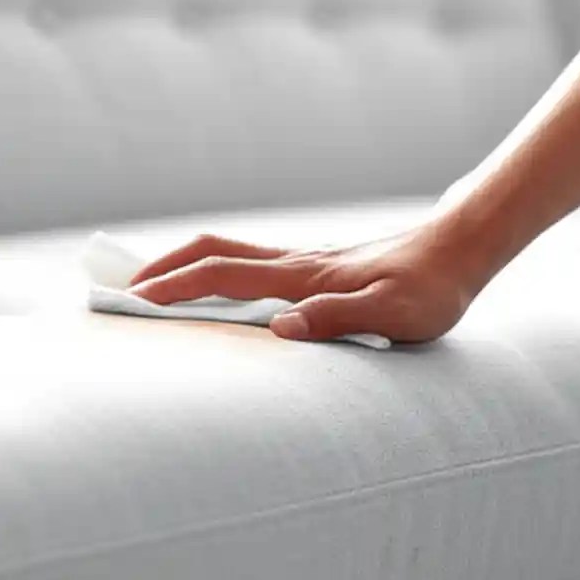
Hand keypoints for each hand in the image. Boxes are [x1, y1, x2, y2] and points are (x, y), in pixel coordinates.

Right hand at [127, 220, 491, 342]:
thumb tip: (277, 330)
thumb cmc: (430, 288)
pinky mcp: (317, 266)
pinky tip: (219, 289)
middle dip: (163, 266)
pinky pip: (251, 262)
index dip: (174, 287)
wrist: (459, 250)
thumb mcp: (392, 314)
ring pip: (230, 252)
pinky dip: (217, 269)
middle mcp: (296, 262)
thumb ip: (337, 318)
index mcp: (303, 276)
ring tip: (155, 284)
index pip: (222, 276)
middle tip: (121, 286)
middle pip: (212, 251)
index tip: (132, 300)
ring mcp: (305, 261)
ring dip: (186, 263)